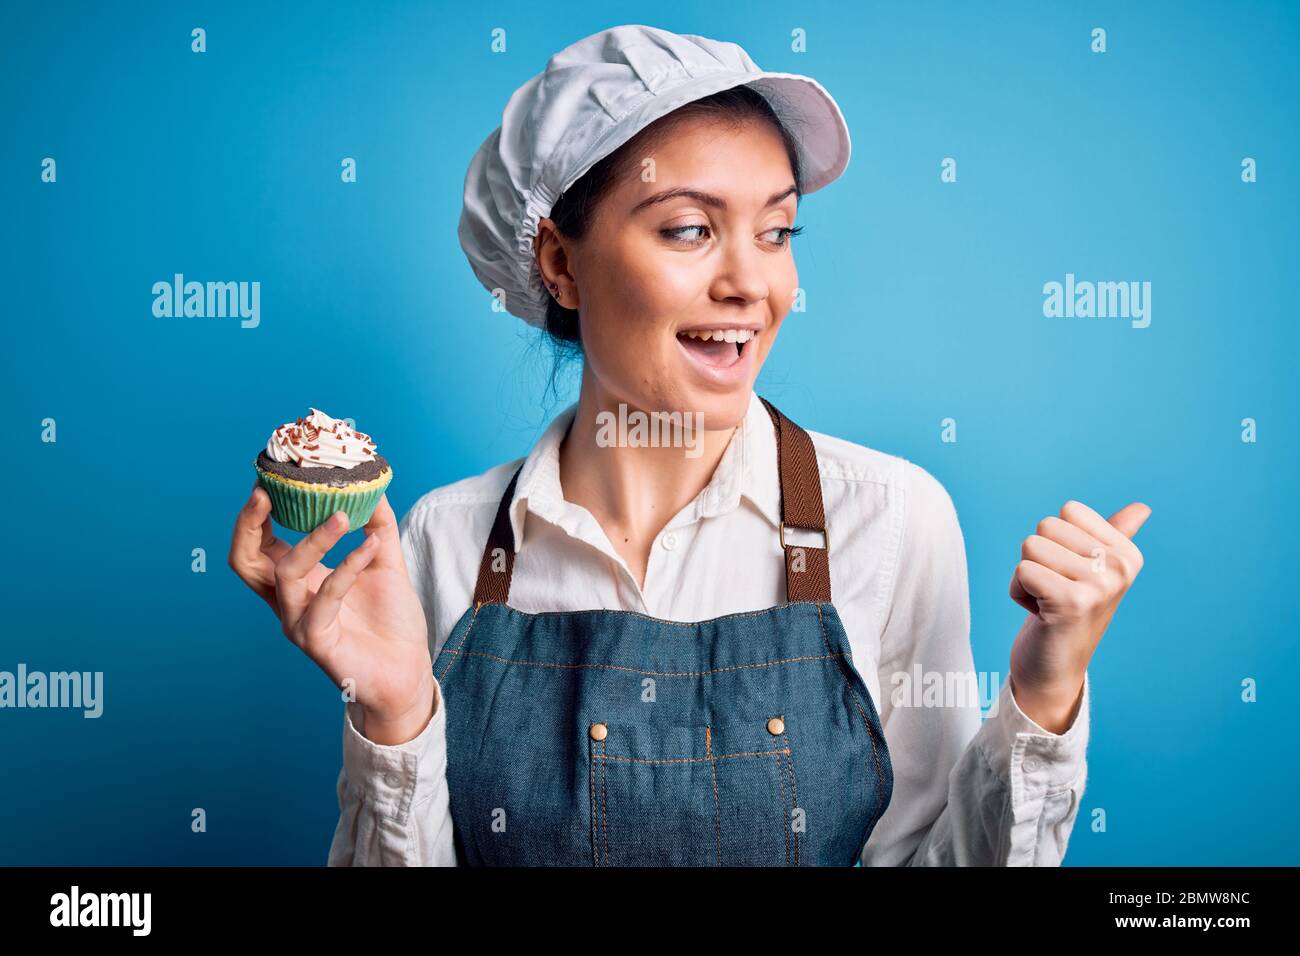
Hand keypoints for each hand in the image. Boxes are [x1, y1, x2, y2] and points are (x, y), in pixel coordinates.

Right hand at [228, 482, 433, 742]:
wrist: (408, 670)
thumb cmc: (390, 621)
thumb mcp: (384, 564)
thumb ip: (377, 526)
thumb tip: (374, 485)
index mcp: (298, 580)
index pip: (258, 544)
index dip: (256, 512)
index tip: (270, 478)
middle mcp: (289, 601)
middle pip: (244, 562)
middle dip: (248, 524)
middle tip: (268, 492)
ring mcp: (298, 622)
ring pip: (284, 575)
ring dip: (312, 540)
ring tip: (342, 514)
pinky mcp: (317, 641)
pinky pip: (325, 598)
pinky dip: (347, 568)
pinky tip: (371, 548)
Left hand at [1007, 499, 1150, 732]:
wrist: (1054, 669)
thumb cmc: (1069, 613)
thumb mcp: (1094, 570)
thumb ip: (1115, 536)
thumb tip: (1143, 508)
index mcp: (1128, 554)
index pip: (1069, 511)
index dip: (1056, 540)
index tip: (1068, 574)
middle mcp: (1121, 568)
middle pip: (1046, 526)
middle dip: (1038, 558)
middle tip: (1054, 591)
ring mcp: (1100, 585)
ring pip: (1030, 546)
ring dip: (1026, 575)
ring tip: (1046, 602)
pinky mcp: (1072, 603)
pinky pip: (1022, 570)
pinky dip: (1018, 591)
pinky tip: (1039, 613)